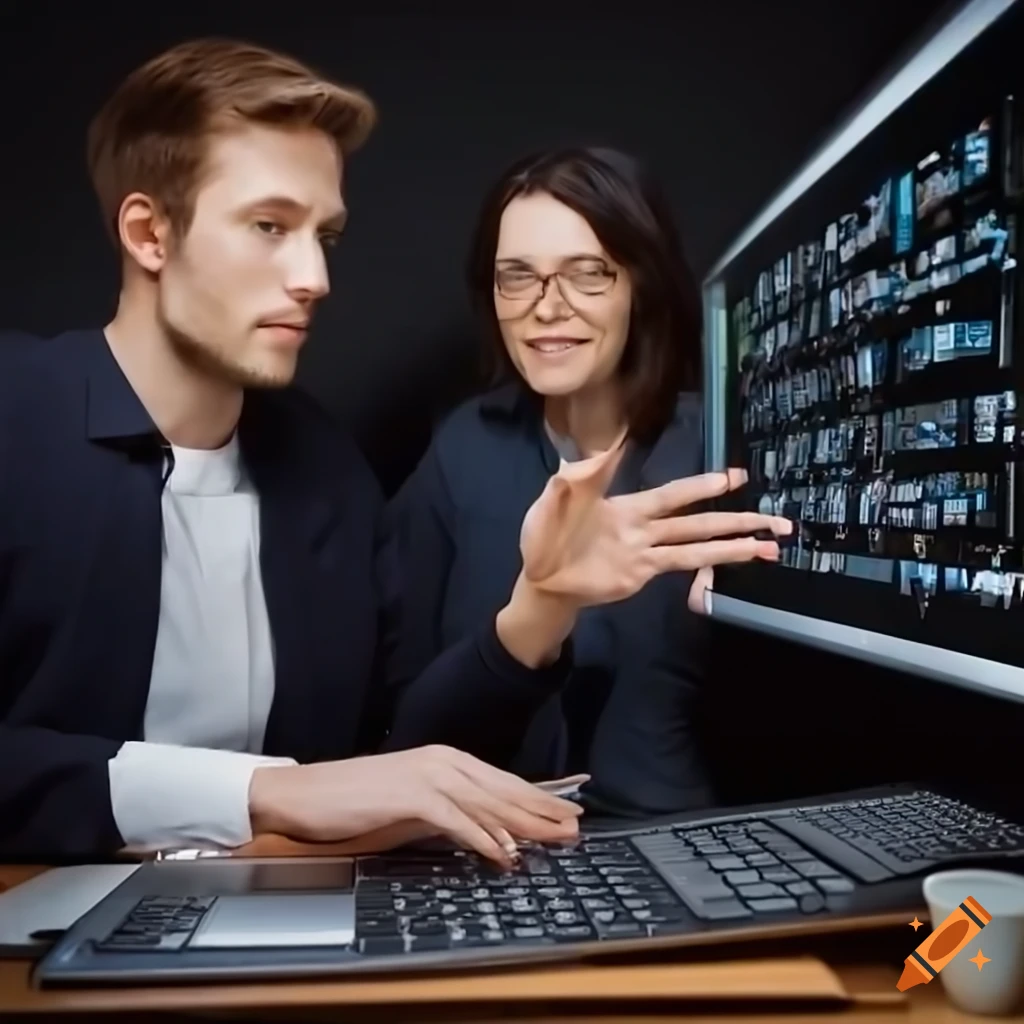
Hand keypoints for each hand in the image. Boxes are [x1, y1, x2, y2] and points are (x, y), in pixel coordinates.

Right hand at [248, 745, 582, 869]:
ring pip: (488, 802)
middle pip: (504, 789)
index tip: (566, 812)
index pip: (502, 781)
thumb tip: (487, 831)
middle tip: (575, 826)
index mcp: (445, 759)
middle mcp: (443, 761)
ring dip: (523, 824)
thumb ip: (449, 810)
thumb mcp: (413, 803)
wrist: (307, 793)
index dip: (537, 797)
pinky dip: (483, 837)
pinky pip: (457, 819)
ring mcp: (428, 775)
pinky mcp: (411, 795)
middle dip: (542, 809)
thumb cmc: (357, 800)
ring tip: (554, 839)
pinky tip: (503, 853)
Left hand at [519, 449, 789, 611]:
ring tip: (773, 543)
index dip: (702, 485)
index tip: (735, 476)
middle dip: (736, 515)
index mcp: (627, 505)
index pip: (672, 493)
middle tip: (775, 513)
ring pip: (699, 543)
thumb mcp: (553, 500)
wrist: (540, 579)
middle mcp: (645, 527)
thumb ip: (579, 478)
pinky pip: (681, 565)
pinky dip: (711, 565)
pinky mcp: (642, 573)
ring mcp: (646, 551)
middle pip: (698, 518)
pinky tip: (735, 563)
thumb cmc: (545, 536)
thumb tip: (606, 448)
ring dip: (735, 543)